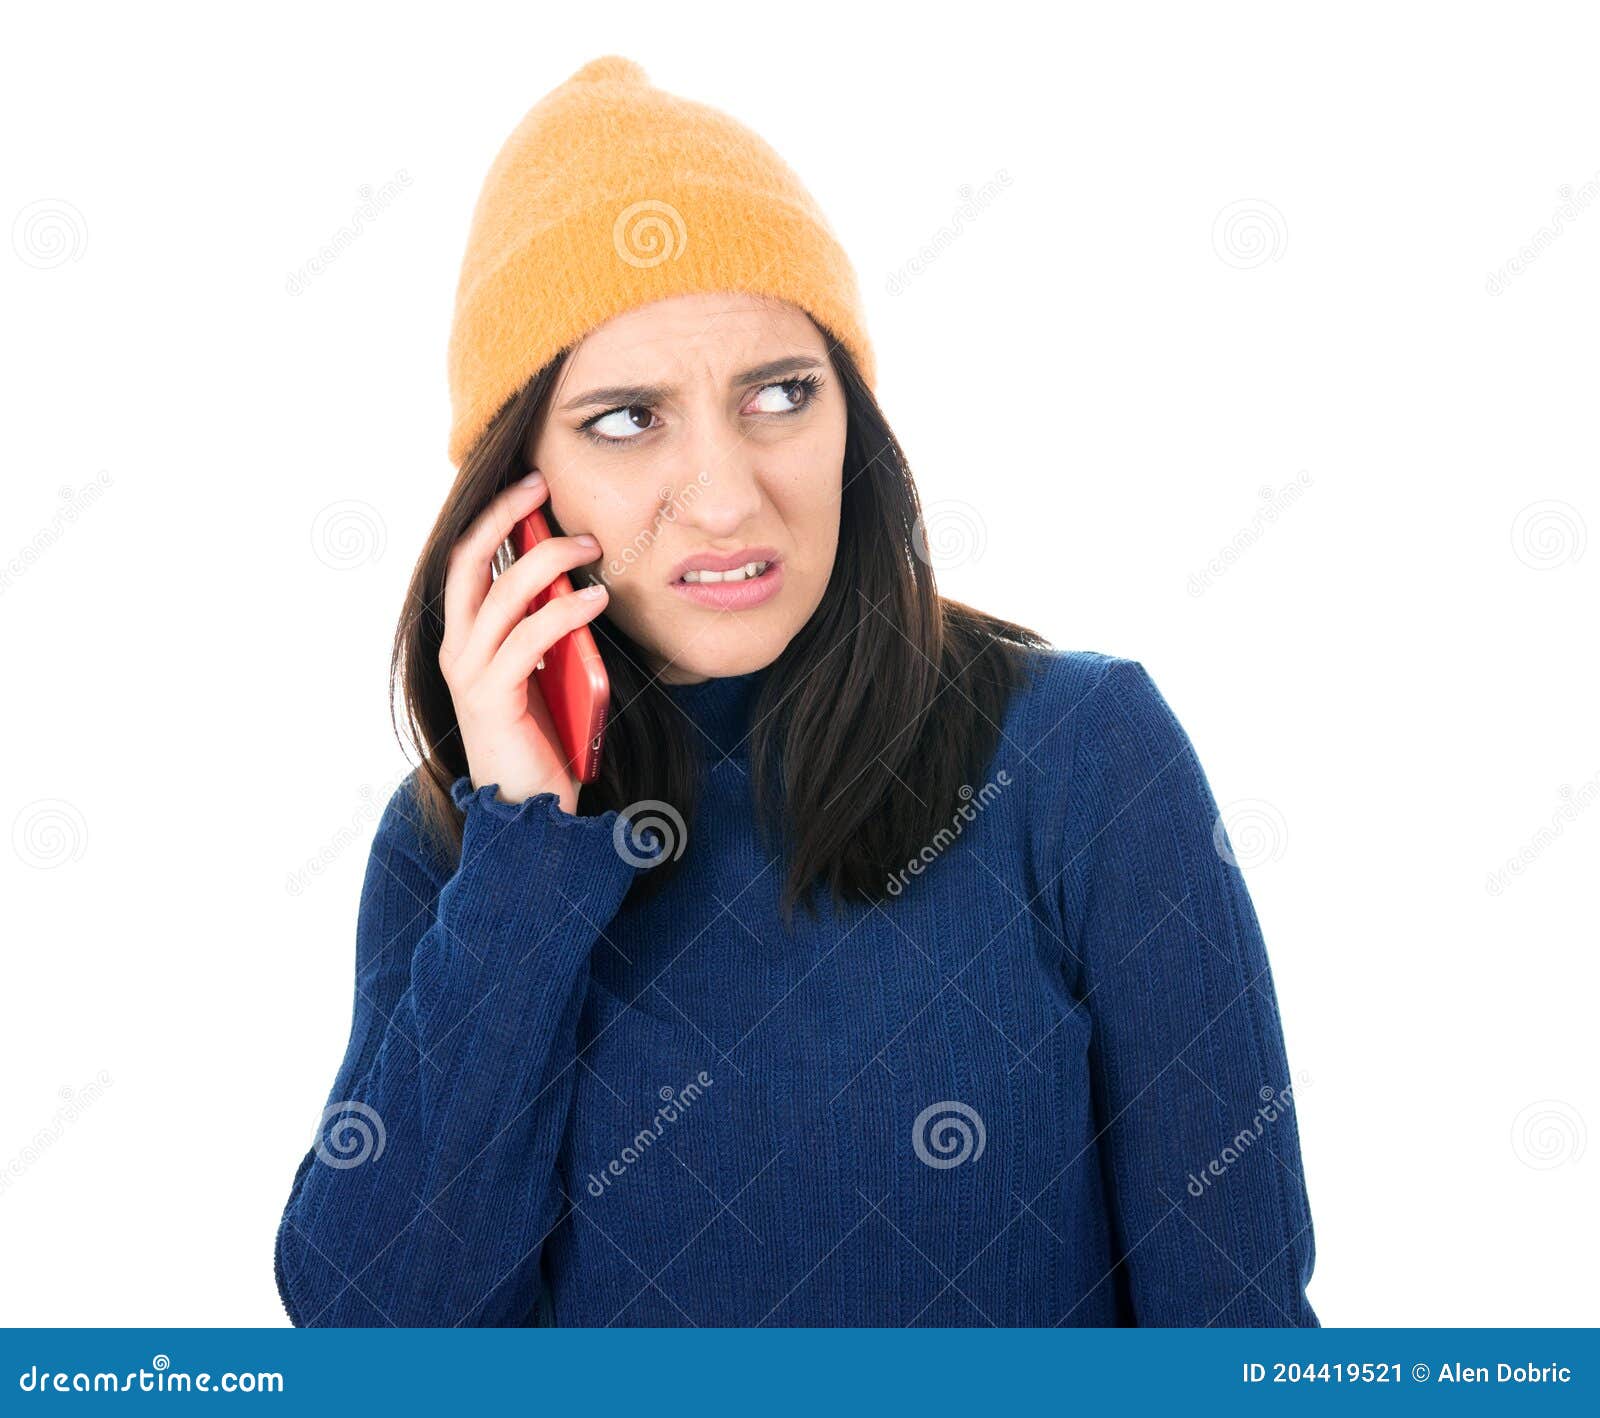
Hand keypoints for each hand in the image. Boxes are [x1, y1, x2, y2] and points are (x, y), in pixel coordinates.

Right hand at [438, 471, 607, 815]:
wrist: (530, 815)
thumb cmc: (545, 743)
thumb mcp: (548, 672)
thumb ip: (549, 631)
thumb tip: (577, 579)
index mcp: (467, 641)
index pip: (467, 563)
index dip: (493, 518)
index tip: (530, 484)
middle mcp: (458, 651)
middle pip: (468, 562)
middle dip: (504, 516)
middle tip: (543, 485)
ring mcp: (470, 674)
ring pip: (501, 594)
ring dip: (549, 561)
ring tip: (592, 547)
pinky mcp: (493, 699)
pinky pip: (528, 639)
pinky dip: (563, 612)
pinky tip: (594, 600)